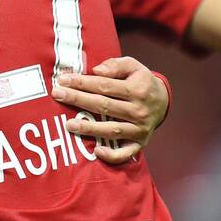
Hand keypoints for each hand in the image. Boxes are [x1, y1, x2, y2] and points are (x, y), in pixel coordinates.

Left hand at [51, 56, 168, 164]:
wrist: (164, 101)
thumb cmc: (140, 82)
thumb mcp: (133, 66)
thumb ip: (115, 65)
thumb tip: (96, 71)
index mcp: (137, 90)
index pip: (105, 86)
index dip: (83, 83)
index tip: (63, 80)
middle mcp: (139, 110)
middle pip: (104, 106)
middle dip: (78, 99)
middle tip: (57, 95)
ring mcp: (139, 129)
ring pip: (112, 130)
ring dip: (90, 128)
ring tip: (68, 125)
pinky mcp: (140, 143)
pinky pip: (126, 153)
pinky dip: (113, 155)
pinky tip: (96, 151)